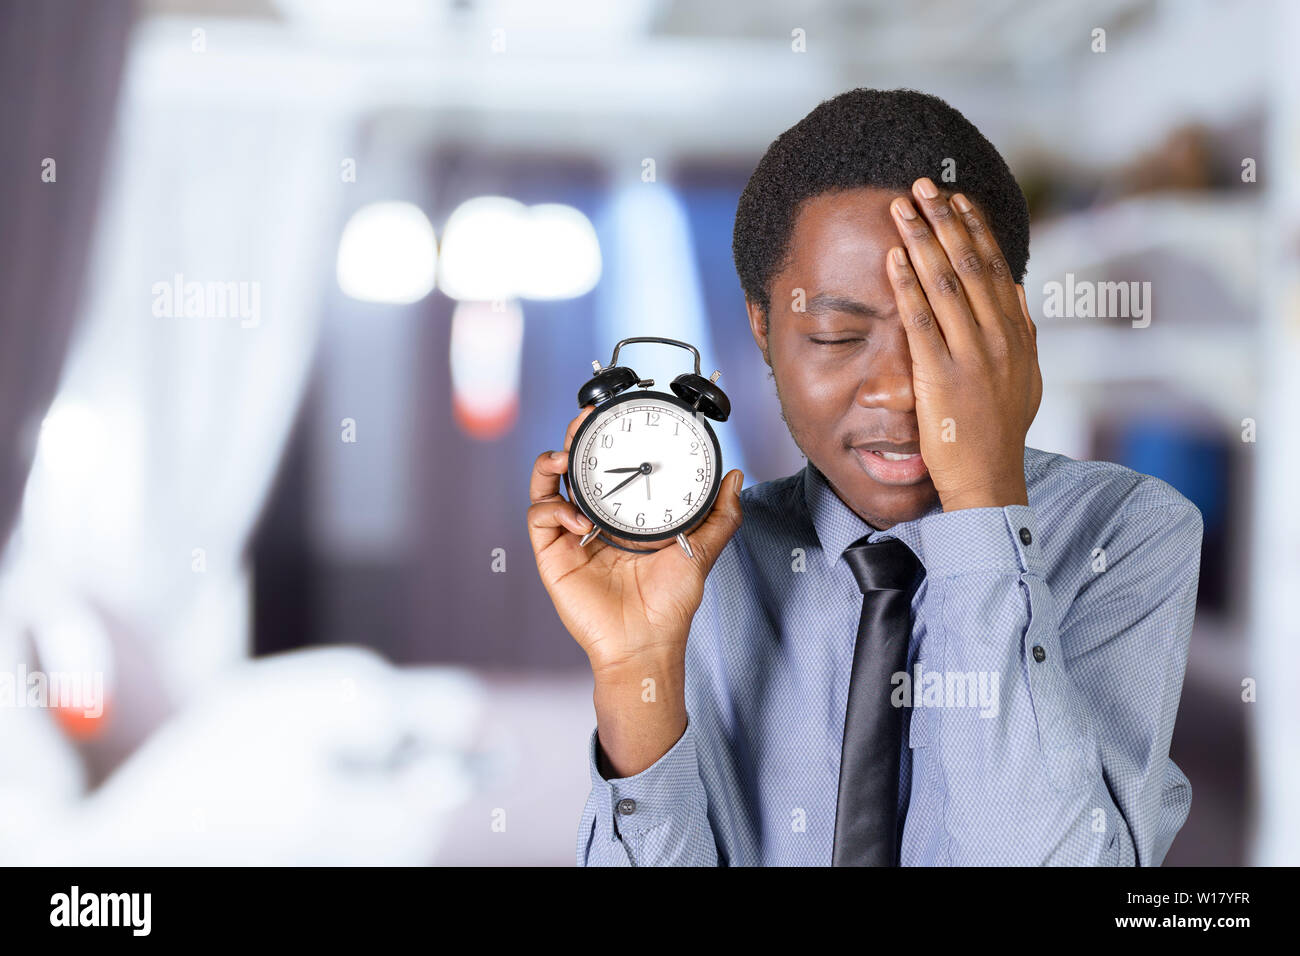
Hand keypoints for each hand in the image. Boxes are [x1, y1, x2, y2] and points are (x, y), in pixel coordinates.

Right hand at [527, 405, 742, 676]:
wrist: (645, 642)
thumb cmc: (671, 602)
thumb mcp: (703, 548)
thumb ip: (722, 514)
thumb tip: (735, 476)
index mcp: (624, 515)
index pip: (609, 467)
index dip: (606, 440)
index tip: (614, 415)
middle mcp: (594, 520)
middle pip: (573, 467)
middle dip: (573, 438)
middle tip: (583, 420)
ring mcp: (569, 536)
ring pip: (546, 486)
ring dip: (550, 463)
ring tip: (565, 457)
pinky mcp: (552, 555)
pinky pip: (539, 517)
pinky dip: (552, 507)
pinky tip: (579, 518)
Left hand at [885, 177, 1042, 510]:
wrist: (989, 480)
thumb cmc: (997, 433)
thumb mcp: (1023, 378)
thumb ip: (1021, 333)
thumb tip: (1019, 291)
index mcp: (1016, 335)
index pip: (996, 268)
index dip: (976, 229)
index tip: (958, 198)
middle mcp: (998, 338)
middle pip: (970, 264)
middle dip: (945, 220)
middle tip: (922, 185)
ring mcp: (971, 356)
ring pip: (945, 284)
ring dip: (922, 241)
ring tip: (901, 207)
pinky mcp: (940, 377)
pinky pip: (921, 321)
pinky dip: (906, 286)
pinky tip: (893, 258)